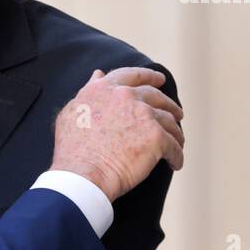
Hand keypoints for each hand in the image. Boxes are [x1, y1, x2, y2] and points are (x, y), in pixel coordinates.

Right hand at [51, 67, 184, 201]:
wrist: (83, 174)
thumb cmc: (73, 150)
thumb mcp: (72, 112)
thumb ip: (88, 91)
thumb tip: (98, 75)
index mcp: (106, 89)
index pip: (132, 75)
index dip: (149, 76)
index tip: (160, 80)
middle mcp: (126, 96)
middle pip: (157, 96)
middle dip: (169, 104)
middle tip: (177, 113)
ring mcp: (143, 115)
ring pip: (169, 121)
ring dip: (175, 132)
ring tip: (176, 142)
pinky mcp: (157, 137)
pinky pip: (174, 146)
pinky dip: (176, 155)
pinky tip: (175, 163)